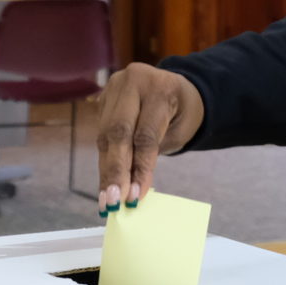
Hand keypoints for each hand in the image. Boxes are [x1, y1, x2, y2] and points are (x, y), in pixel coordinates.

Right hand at [94, 63, 204, 213]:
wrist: (176, 88)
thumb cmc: (183, 114)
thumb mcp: (179, 132)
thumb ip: (154, 154)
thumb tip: (131, 191)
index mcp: (158, 87)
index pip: (145, 134)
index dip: (139, 167)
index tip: (135, 197)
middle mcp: (131, 83)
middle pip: (117, 133)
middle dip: (115, 171)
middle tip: (113, 201)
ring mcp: (113, 88)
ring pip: (105, 136)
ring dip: (106, 172)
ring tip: (107, 201)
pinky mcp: (103, 99)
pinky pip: (102, 134)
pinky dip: (105, 162)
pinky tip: (105, 186)